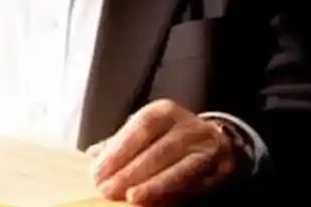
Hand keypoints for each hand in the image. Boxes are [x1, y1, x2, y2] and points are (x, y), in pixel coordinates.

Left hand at [86, 100, 242, 204]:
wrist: (218, 144)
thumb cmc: (170, 140)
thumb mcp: (146, 135)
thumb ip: (120, 144)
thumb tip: (91, 156)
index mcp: (163, 112)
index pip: (139, 127)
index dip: (117, 150)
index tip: (96, 172)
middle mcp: (185, 124)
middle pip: (155, 148)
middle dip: (129, 171)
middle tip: (106, 190)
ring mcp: (202, 144)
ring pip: (174, 165)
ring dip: (150, 184)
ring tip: (129, 197)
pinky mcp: (215, 166)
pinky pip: (190, 178)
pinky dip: (168, 189)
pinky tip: (150, 199)